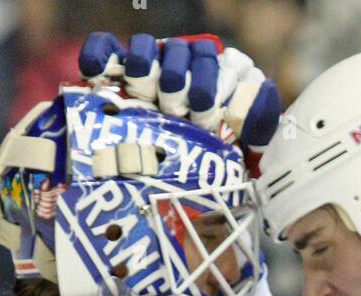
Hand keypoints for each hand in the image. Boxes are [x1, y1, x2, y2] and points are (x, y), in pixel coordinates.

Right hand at [78, 31, 279, 172]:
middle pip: (180, 54)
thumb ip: (258, 120)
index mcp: (212, 77)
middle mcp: (181, 67)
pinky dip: (100, 54)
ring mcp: (149, 68)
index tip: (204, 109)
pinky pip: (105, 50)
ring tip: (144, 89)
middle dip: (179, 79)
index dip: (209, 81)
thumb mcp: (242, 145)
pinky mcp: (117, 71)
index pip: (212, 62)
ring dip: (145, 65)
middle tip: (176, 109)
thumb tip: (263, 91)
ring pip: (146, 48)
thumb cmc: (210, 161)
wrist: (174, 182)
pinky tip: (96, 70)